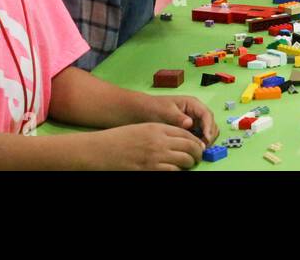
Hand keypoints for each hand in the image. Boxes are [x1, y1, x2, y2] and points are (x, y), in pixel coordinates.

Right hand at [87, 122, 203, 170]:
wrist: (100, 150)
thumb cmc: (119, 139)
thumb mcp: (142, 129)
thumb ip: (160, 132)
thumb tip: (178, 141)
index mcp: (158, 129)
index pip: (186, 134)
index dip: (195, 141)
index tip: (199, 146)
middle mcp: (160, 141)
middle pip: (189, 147)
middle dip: (197, 153)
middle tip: (197, 158)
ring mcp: (155, 157)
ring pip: (184, 160)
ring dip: (189, 164)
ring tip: (188, 165)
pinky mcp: (150, 170)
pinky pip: (172, 172)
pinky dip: (177, 172)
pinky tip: (175, 171)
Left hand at [141, 94, 219, 144]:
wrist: (144, 111)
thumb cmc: (155, 108)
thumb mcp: (166, 111)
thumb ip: (178, 117)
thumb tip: (190, 124)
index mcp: (192, 104)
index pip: (206, 114)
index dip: (209, 126)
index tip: (207, 138)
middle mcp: (196, 112)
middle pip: (210, 123)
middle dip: (210, 135)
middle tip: (203, 148)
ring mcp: (194, 120)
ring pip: (207, 130)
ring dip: (206, 139)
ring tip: (199, 149)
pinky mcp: (190, 128)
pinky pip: (199, 135)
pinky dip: (200, 142)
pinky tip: (194, 148)